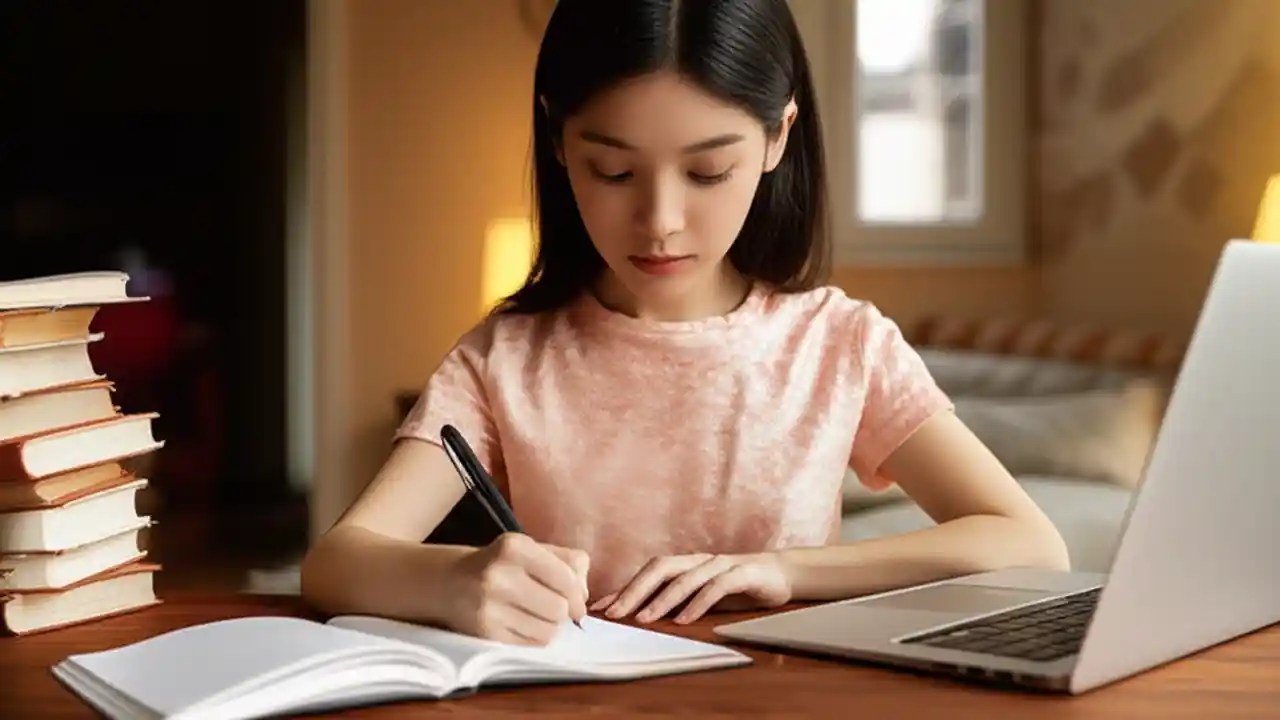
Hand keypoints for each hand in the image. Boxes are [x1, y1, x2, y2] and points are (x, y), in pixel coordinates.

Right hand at [445, 532, 589, 644]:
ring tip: (539, 615)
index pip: (566, 578)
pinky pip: (531, 643)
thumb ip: (568, 562)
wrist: (449, 582)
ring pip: (548, 630)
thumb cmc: (502, 564)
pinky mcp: (484, 632)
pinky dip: (536, 636)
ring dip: (551, 626)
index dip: (579, 594)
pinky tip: (525, 624)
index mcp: (514, 546)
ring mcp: (489, 606)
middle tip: (557, 608)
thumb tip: (584, 594)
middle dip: (565, 612)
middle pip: (559, 608)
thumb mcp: (532, 549)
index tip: (577, 600)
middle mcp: (499, 574)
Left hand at [590, 553, 791, 624]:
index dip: (624, 588)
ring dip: (662, 600)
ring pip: (685, 578)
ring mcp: (721, 564)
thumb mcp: (703, 595)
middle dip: (634, 590)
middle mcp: (699, 560)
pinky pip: (716, 587)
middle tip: (614, 613)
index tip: (600, 607)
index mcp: (687, 564)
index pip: (648, 573)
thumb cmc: (737, 587)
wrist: (782, 574)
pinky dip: (698, 603)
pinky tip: (684, 619)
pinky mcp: (743, 573)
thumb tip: (640, 616)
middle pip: (660, 568)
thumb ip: (677, 601)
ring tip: (643, 619)